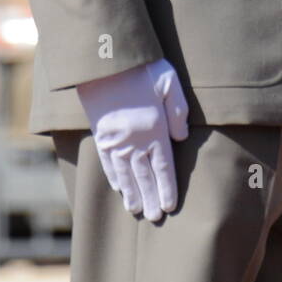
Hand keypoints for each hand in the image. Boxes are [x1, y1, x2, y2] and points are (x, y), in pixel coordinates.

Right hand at [77, 59, 188, 221]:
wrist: (103, 63)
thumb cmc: (140, 68)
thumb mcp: (168, 81)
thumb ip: (178, 110)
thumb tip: (181, 137)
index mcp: (153, 129)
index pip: (162, 167)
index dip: (166, 188)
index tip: (169, 207)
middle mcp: (134, 140)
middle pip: (144, 176)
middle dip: (150, 198)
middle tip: (154, 218)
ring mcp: (114, 140)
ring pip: (125, 175)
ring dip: (132, 194)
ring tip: (137, 211)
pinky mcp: (100, 135)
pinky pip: (107, 163)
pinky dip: (113, 178)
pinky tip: (118, 188)